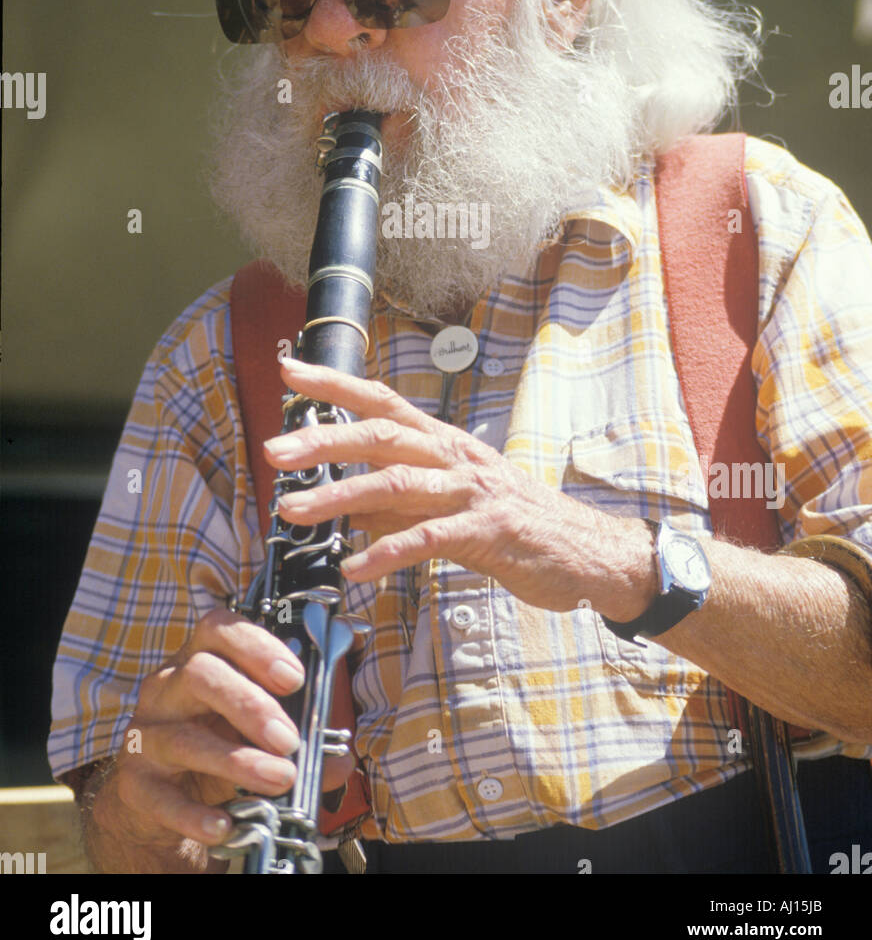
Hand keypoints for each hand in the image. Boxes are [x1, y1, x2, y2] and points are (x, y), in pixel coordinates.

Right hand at [102, 608, 353, 853]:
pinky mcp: (133, 782)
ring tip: (279, 780)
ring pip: (184, 738)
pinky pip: (162, 797)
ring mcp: (146, 734)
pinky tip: (226, 824)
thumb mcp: (256, 731)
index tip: (294, 678)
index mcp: (200, 659)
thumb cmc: (217, 743)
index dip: (257, 647)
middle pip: (200, 675)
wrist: (163, 797)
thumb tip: (338, 759)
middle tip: (289, 740)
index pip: (219, 629)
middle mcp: (166, 688)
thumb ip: (299, 737)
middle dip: (250, 706)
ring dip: (238, 761)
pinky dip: (195, 814)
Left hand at [265, 358, 655, 617]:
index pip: (383, 400)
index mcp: (443, 443)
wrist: (587, 552)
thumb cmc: (516, 525)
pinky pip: (427, 539)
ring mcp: (471, 491)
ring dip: (338, 496)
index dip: (336, 384)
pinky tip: (353, 570)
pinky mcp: (486, 531)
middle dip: (324, 439)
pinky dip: (386, 553)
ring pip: (397, 483)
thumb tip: (344, 509)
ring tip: (291, 511)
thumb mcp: (449, 507)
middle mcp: (454, 456)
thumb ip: (398, 505)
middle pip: (382, 434)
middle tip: (273, 450)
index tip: (288, 369)